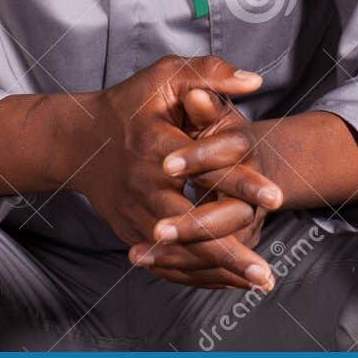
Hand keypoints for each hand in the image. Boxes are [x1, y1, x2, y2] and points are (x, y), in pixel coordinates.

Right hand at [70, 56, 278, 288]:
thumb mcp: (165, 77)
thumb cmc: (130, 105)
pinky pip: (168, 261)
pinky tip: (230, 282)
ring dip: (220, 271)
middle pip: (193, 226)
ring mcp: (136, 216)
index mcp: (159, 147)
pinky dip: (198, 273)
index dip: (243, 183)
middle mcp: (145, 188)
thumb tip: (255, 82)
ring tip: (260, 283)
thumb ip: (210, 74)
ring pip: (181, 252)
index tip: (277, 197)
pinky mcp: (131, 233)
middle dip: (230, 252)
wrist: (81, 142)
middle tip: (267, 274)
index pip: (208, 168)